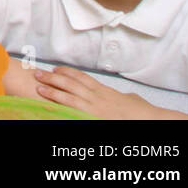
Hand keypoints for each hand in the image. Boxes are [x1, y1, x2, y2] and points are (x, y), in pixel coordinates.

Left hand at [32, 66, 162, 118]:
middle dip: (53, 79)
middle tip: (37, 73)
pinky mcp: (94, 119)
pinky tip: (51, 108)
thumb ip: (123, 97)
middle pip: (71, 85)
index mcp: (105, 91)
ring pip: (70, 98)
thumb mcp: (131, 100)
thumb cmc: (144, 112)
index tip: (55, 68)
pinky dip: (62, 110)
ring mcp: (95, 109)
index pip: (82, 78)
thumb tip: (127, 97)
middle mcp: (98, 98)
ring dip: (53, 92)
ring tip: (38, 88)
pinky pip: (75, 113)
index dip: (67, 72)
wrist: (151, 119)